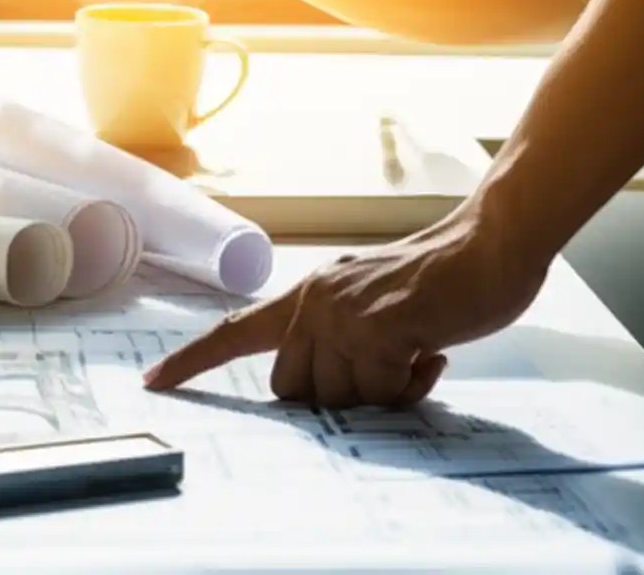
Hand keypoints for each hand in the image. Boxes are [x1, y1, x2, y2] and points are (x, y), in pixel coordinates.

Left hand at [142, 209, 549, 407]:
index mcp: (307, 295)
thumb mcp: (370, 304)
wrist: (489, 243)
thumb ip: (341, 338)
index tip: (154, 381)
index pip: (234, 331)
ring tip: (415, 352)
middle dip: (336, 397)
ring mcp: (344, 316)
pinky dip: (412, 386)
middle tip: (386, 368)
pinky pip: (382, 393)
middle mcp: (314, 303)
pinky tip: (432, 352)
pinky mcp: (379, 329)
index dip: (193, 360)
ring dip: (382, 392)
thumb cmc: (438, 280)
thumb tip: (333, 387)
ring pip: (339, 399)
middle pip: (291, 389)